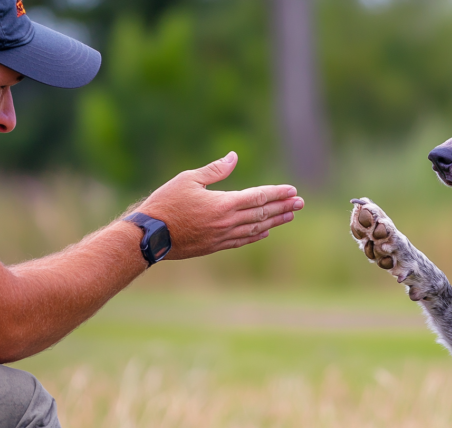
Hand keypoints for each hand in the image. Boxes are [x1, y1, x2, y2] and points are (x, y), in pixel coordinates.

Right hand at [134, 151, 302, 259]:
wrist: (150, 236)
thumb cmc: (166, 203)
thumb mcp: (189, 179)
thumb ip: (216, 170)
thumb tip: (234, 156)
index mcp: (224, 203)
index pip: (259, 196)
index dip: (277, 193)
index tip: (292, 190)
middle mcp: (228, 221)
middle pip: (262, 213)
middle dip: (283, 207)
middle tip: (301, 203)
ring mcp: (223, 236)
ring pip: (256, 228)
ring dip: (275, 221)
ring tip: (290, 215)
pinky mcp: (215, 246)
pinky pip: (242, 240)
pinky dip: (256, 235)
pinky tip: (266, 231)